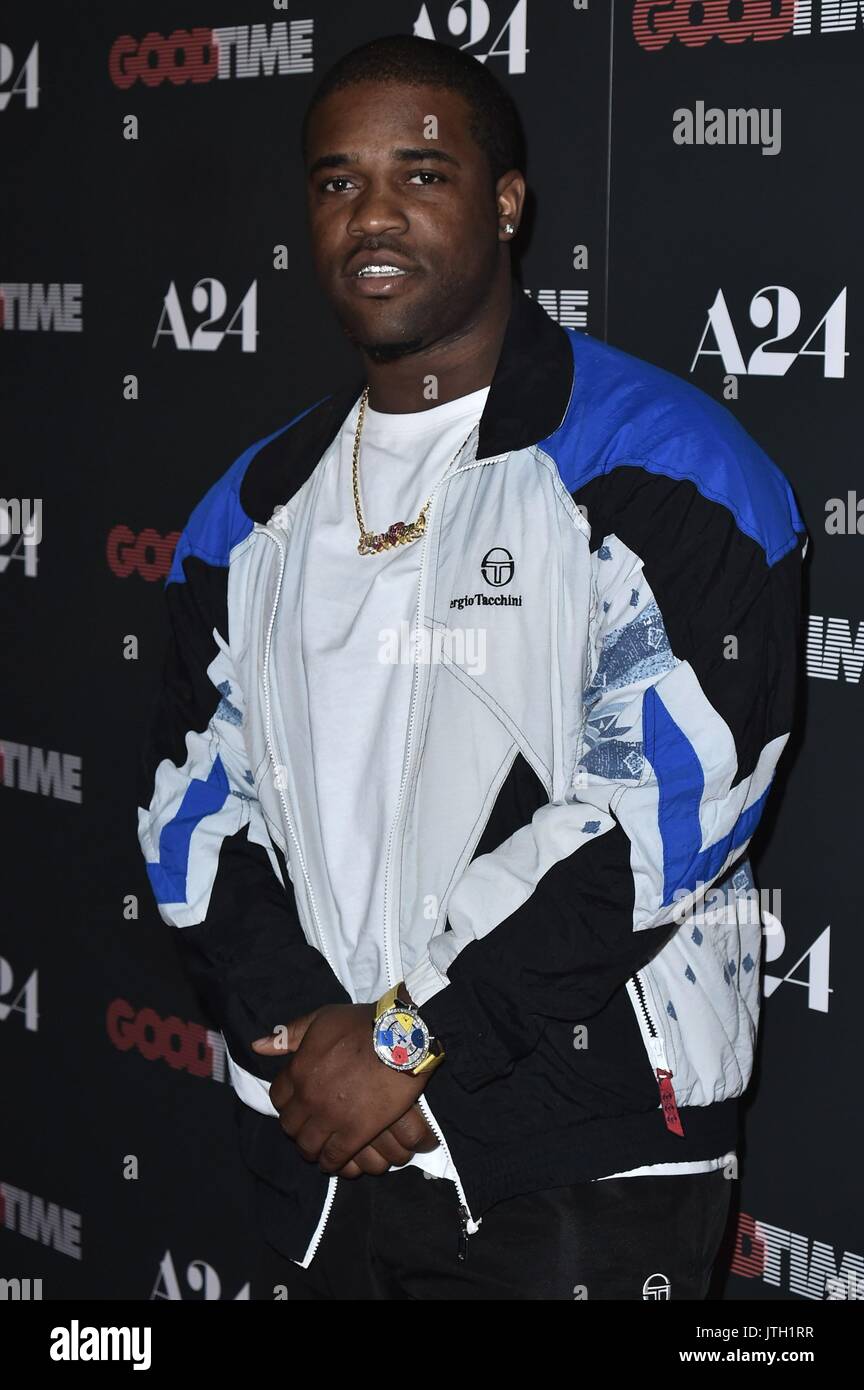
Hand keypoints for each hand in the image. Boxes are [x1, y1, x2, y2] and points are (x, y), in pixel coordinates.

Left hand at [251, 1003, 429, 1174]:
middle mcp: (309, 1097)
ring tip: (318, 1149)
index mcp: (299, 1070)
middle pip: (290, 1125)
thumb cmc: (361, 1024)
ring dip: (311, 1149)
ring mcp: (331, 1117)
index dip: (286, 1103)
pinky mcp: (356, 1133)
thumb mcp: (321, 1019)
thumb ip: (289, 1035)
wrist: (400, 1039)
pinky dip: (331, 1162)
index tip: (296, 1105)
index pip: (278, 1098)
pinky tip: (333, 1161)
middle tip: (309, 1128)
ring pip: (308, 1146)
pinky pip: (334, 1157)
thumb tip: (257, 1046)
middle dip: (297, 1128)